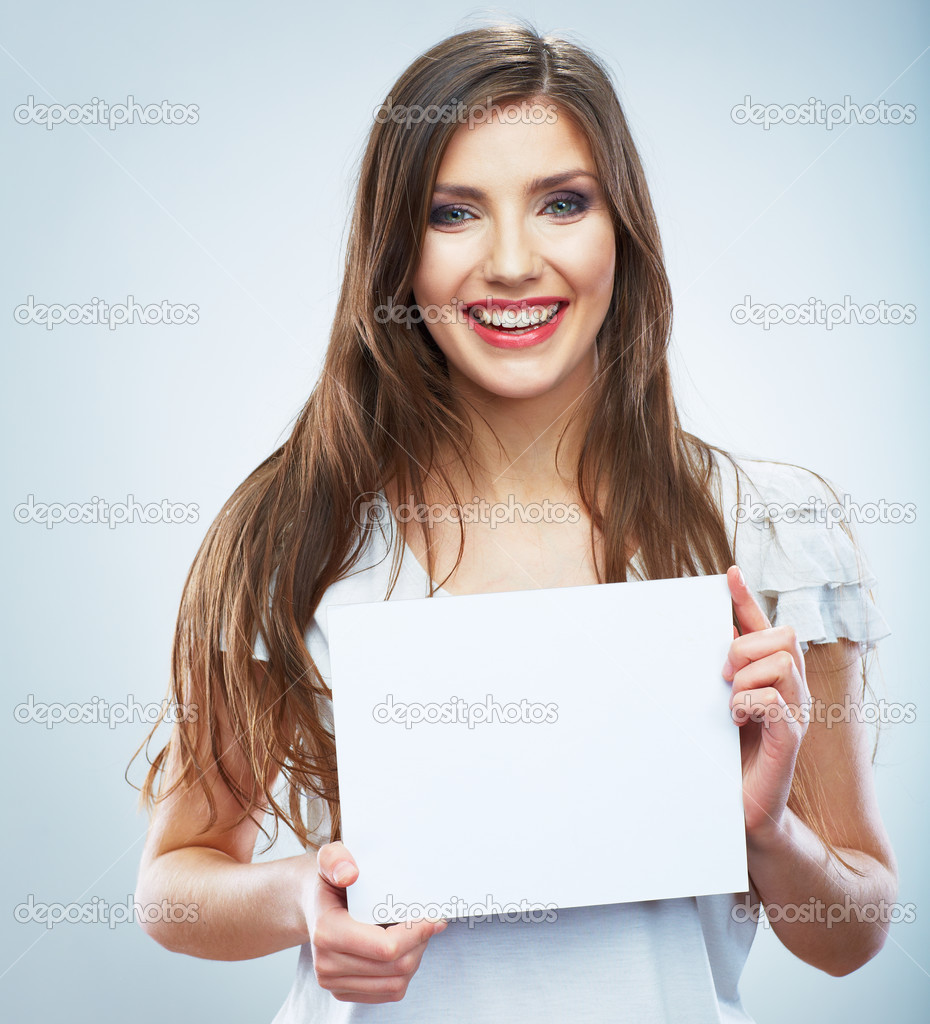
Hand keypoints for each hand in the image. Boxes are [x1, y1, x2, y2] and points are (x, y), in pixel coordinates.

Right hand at [308, 841, 446, 1003]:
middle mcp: (326, 964)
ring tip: (416, 934)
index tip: (433, 917)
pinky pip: (388, 992)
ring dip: (415, 958)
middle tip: (429, 922)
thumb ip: (337, 859)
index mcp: (327, 931)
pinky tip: (402, 949)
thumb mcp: (330, 857)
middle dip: (420, 944)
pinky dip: (403, 972)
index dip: (416, 934)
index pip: (385, 948)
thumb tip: (350, 874)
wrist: (312, 904)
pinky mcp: (343, 991)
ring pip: (395, 983)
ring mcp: (333, 982)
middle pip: (395, 967)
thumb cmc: (328, 880)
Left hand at [722, 566, 809, 843]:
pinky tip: (737, 720)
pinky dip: (749, 704)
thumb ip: (720, 671)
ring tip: (732, 702)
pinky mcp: (790, 738)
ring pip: (780, 662)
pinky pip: (775, 700)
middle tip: (723, 675)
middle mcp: (791, 688)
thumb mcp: (719, 702)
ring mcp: (795, 712)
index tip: (728, 575)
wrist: (741, 808)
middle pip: (783, 634)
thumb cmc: (727, 754)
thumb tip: (715, 634)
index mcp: (772, 676)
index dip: (747, 598)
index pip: (765, 624)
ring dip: (745, 677)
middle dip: (745, 646)